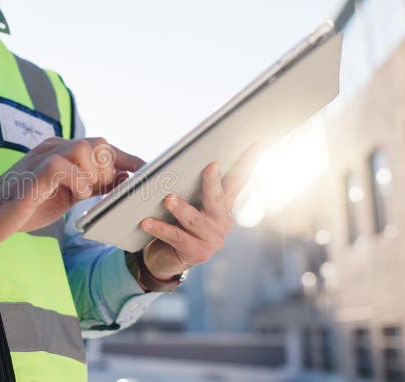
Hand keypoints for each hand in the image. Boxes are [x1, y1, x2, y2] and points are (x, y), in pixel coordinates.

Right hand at [0, 137, 144, 258]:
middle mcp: (53, 149)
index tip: (147, 172)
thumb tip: (122, 178)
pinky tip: (77, 195)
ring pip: (84, 148)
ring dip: (94, 174)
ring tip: (86, 194)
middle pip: (99, 143)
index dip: (126, 158)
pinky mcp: (32, 174)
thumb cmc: (24, 206)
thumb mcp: (66, 195)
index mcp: (61, 152)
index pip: (101, 147)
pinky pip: (62, 166)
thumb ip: (91, 185)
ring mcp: (42, 158)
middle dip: (109, 169)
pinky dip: (76, 180)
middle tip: (101, 193)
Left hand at [138, 145, 260, 280]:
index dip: (247, 164)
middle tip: (210, 167)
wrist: (164, 258)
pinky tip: (147, 222)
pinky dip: (160, 228)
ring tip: (168, 199)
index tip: (257, 145)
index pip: (236, 182)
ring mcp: (211, 240)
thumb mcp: (187, 204)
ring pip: (195, 220)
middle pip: (217, 199)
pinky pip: (176, 237)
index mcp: (222, 206)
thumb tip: (178, 161)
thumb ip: (189, 187)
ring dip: (181, 208)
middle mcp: (221, 223)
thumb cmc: (175, 224)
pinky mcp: (196, 253)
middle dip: (213, 183)